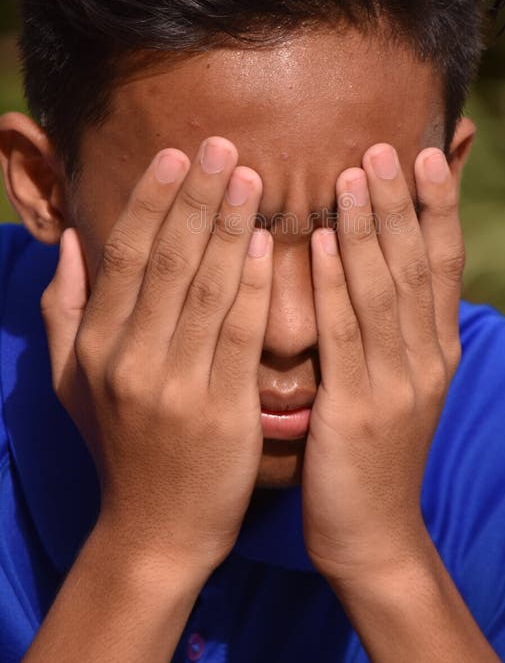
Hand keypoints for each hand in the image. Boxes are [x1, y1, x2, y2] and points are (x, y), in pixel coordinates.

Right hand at [40, 138, 272, 585]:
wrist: (154, 532)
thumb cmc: (121, 447)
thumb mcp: (71, 383)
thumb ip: (64, 310)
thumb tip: (69, 241)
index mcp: (96, 345)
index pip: (125, 256)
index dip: (152, 201)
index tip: (177, 154)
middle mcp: (129, 358)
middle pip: (167, 260)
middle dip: (195, 196)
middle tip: (221, 145)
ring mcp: (174, 384)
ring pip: (205, 288)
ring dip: (228, 226)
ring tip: (250, 175)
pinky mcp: (220, 410)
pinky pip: (238, 335)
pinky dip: (253, 286)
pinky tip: (267, 244)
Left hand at [302, 143, 463, 584]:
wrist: (373, 534)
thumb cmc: (371, 451)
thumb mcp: (396, 382)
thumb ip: (390, 327)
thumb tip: (372, 265)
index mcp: (437, 349)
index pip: (443, 263)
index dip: (439, 207)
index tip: (428, 155)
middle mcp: (427, 358)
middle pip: (417, 265)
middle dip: (404, 203)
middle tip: (388, 146)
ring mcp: (398, 383)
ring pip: (386, 290)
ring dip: (372, 227)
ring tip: (357, 172)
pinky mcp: (359, 410)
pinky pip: (346, 334)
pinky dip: (337, 283)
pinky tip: (324, 240)